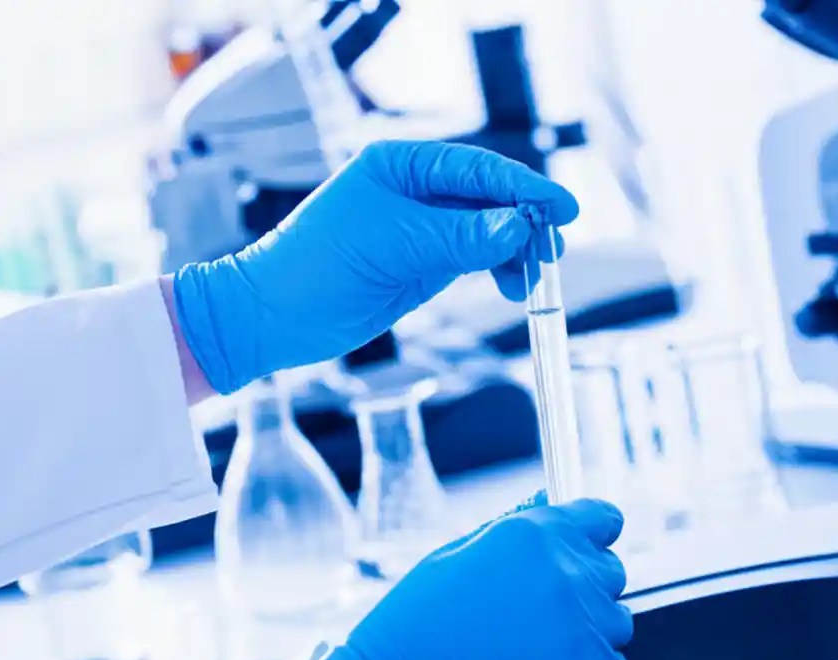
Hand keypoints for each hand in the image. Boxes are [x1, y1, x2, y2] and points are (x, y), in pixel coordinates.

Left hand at [173, 140, 578, 393]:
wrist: (275, 316)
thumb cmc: (318, 265)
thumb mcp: (395, 246)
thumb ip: (461, 236)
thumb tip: (518, 227)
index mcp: (401, 164)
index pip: (477, 168)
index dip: (523, 187)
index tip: (562, 208)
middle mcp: (414, 191)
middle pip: (489, 198)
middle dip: (525, 221)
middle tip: (555, 248)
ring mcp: (422, 228)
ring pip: (487, 231)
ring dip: (516, 251)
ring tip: (534, 276)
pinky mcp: (424, 263)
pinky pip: (475, 258)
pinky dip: (499, 269)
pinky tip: (513, 285)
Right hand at [270, 498, 632, 659]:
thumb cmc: (416, 624)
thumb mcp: (456, 555)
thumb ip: (514, 527)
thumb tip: (546, 500)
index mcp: (534, 535)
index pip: (602, 518)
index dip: (592, 534)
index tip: (585, 547)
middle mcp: (567, 573)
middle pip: (610, 571)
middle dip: (584, 586)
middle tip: (538, 610)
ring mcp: (583, 625)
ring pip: (616, 621)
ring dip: (588, 630)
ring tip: (534, 646)